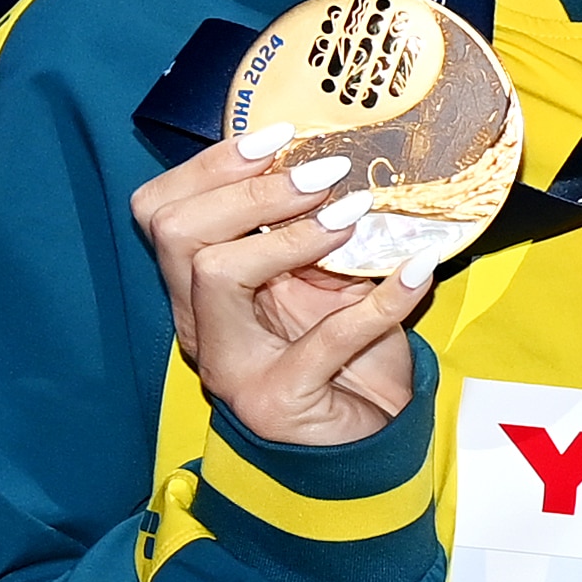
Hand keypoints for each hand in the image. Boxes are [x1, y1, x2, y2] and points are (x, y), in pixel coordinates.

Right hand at [128, 125, 433, 448]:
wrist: (367, 445)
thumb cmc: (345, 359)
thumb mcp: (326, 286)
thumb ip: (314, 237)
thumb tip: (337, 165)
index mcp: (198, 290)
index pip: (163, 211)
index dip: (213, 166)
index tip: (281, 135)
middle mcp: (199, 325)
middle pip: (175, 232)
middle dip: (248, 190)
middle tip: (322, 174)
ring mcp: (231, 366)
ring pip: (215, 274)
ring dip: (291, 234)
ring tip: (354, 214)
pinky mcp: (279, 402)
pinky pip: (325, 339)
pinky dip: (380, 300)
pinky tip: (418, 271)